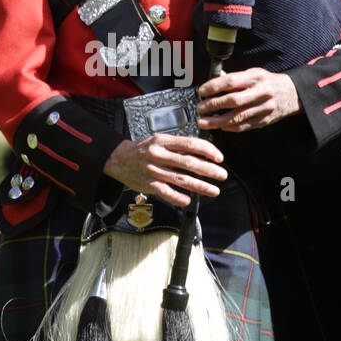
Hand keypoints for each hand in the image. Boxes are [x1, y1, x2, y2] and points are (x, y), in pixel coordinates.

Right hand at [103, 133, 226, 208]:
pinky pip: (166, 192)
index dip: (208, 150)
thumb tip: (203, 152)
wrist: (119, 158)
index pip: (190, 144)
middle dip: (209, 170)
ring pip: (180, 179)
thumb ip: (179, 146)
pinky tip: (188, 200)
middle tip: (221, 175)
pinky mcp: (148, 184)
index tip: (218, 157)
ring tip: (213, 190)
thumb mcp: (160, 140)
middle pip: (188, 163)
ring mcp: (153, 170)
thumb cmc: (143, 149)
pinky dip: (178, 197)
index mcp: (164, 141)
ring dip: (200, 186)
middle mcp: (159, 155)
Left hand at [196, 68, 301, 131]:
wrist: (292, 94)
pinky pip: (244, 126)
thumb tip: (215, 79)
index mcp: (256, 78)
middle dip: (213, 105)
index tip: (202, 91)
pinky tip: (220, 127)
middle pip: (233, 101)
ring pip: (237, 117)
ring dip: (218, 121)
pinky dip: (230, 128)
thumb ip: (235, 77)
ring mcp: (263, 108)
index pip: (231, 81)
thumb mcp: (254, 73)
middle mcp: (260, 93)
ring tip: (204, 122)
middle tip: (200, 108)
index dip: (214, 86)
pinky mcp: (265, 121)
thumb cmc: (269, 82)